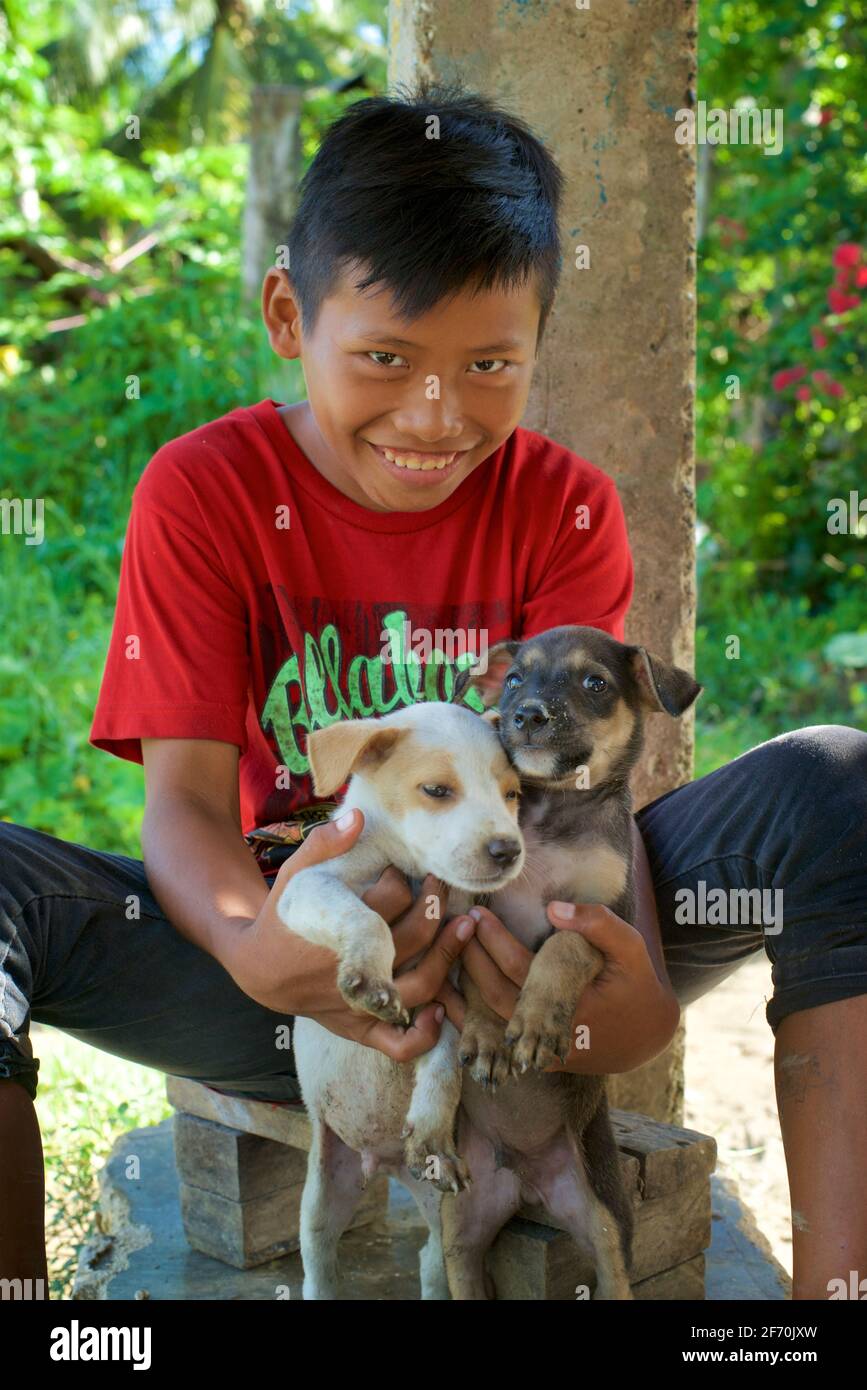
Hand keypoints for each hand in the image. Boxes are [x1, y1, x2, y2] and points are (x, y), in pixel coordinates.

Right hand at [222, 809, 475, 1061]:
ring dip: (447, 958)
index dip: (402, 884)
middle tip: (443, 890)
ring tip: (466, 927)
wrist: (258, 969)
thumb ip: (324, 844)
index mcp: (334, 929)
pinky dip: (422, 1033)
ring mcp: (356, 1003)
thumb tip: (358, 817)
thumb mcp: (296, 874)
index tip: (405, 873)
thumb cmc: (285, 915)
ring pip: (415, 987)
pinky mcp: (357, 1027)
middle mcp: (348, 969)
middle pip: (409, 941)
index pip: (385, 905)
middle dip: (434, 911)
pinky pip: (395, 1043)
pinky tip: (442, 1008)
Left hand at [441, 901, 679, 1073]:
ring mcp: (539, 1049)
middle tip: (455, 926)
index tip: (477, 913)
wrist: (645, 1034)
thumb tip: (553, 908)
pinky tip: (445, 991)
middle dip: (470, 958)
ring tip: (446, 951)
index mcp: (571, 1002)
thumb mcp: (630, 947)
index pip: (520, 969)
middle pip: (494, 995)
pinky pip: (491, 1036)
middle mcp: (549, 1031)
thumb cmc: (634, 982)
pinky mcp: (531, 1056)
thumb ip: (598, 924)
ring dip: (461, 986)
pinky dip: (467, 1014)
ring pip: (486, 1020)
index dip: (494, 941)